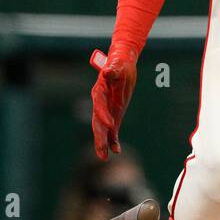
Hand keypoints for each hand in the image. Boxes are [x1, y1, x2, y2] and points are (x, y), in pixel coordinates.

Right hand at [90, 44, 137, 160]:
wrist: (121, 64)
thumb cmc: (119, 63)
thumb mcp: (118, 65)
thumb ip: (113, 70)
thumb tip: (107, 71)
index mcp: (100, 90)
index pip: (99, 104)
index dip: (103, 114)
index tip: (109, 124)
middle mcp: (100, 102)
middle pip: (98, 121)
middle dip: (100, 136)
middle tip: (102, 151)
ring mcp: (106, 109)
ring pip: (102, 128)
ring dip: (103, 142)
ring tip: (103, 157)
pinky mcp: (114, 113)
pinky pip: (112, 129)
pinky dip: (114, 140)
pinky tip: (116, 150)